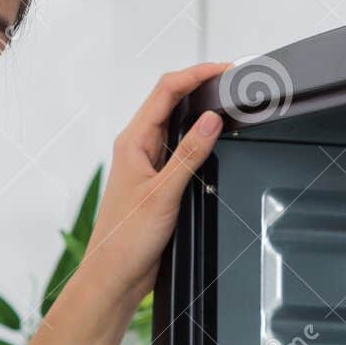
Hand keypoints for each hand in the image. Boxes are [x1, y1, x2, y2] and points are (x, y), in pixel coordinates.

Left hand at [84, 62, 229, 303]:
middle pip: (169, 100)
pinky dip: (197, 135)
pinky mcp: (156, 180)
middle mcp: (137, 147)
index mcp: (132, 142)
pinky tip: (212, 137)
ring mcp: (146, 162)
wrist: (115, 274)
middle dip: (199, 84)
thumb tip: (210, 119)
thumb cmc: (126, 239)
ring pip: (174, 123)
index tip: (224, 69)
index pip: (166, 91)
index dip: (196, 74)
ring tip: (225, 99)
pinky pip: (178, 147)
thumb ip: (189, 154)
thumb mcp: (163, 193)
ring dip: (198, 108)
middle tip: (230, 79)